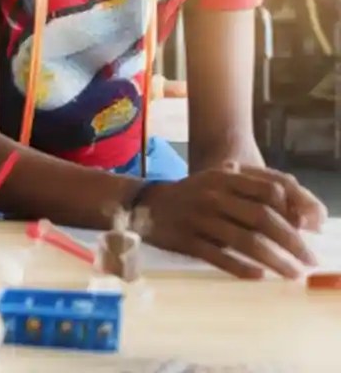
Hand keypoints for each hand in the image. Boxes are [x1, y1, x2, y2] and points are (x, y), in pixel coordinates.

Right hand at [136, 165, 326, 278]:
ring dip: (273, 260)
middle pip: (262, 218)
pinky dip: (240, 267)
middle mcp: (212, 195)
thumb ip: (248, 189)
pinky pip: (218, 256)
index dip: (291, 212)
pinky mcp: (186, 239)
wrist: (145, 204)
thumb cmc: (191, 195)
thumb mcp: (217, 181)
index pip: (269, 192)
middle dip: (291, 242)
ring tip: (291, 274)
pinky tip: (258, 276)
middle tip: (308, 260)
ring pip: (244, 240)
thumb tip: (290, 216)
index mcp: (224, 178)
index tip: (305, 231)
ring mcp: (198, 218)